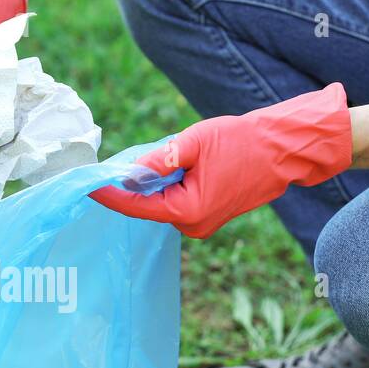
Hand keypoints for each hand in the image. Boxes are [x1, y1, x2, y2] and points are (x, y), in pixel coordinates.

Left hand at [91, 84, 352, 237]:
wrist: (282, 150)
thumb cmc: (242, 142)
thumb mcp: (195, 143)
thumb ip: (159, 159)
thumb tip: (128, 171)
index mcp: (187, 210)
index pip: (134, 205)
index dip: (108, 192)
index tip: (86, 182)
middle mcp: (192, 225)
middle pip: (147, 203)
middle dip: (139, 179)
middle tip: (146, 150)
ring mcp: (201, 224)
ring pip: (162, 200)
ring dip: (159, 179)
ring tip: (182, 153)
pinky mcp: (207, 216)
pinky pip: (177, 200)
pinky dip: (172, 183)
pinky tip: (187, 162)